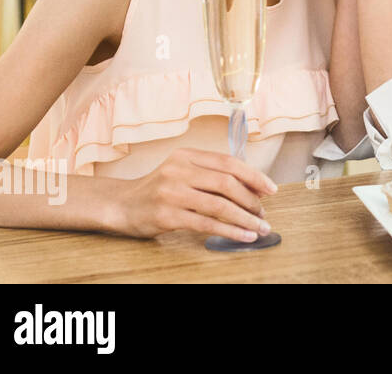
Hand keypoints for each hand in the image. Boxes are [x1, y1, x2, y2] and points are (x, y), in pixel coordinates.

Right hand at [104, 148, 275, 241]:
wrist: (120, 205)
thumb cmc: (158, 189)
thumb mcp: (182, 171)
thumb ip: (211, 174)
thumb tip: (254, 187)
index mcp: (186, 155)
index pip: (228, 162)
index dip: (254, 176)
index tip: (271, 189)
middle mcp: (179, 170)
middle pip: (227, 183)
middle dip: (251, 200)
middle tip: (264, 213)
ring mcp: (171, 193)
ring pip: (219, 205)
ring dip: (245, 218)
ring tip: (259, 227)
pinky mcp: (166, 215)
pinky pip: (206, 224)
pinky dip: (230, 230)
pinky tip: (243, 236)